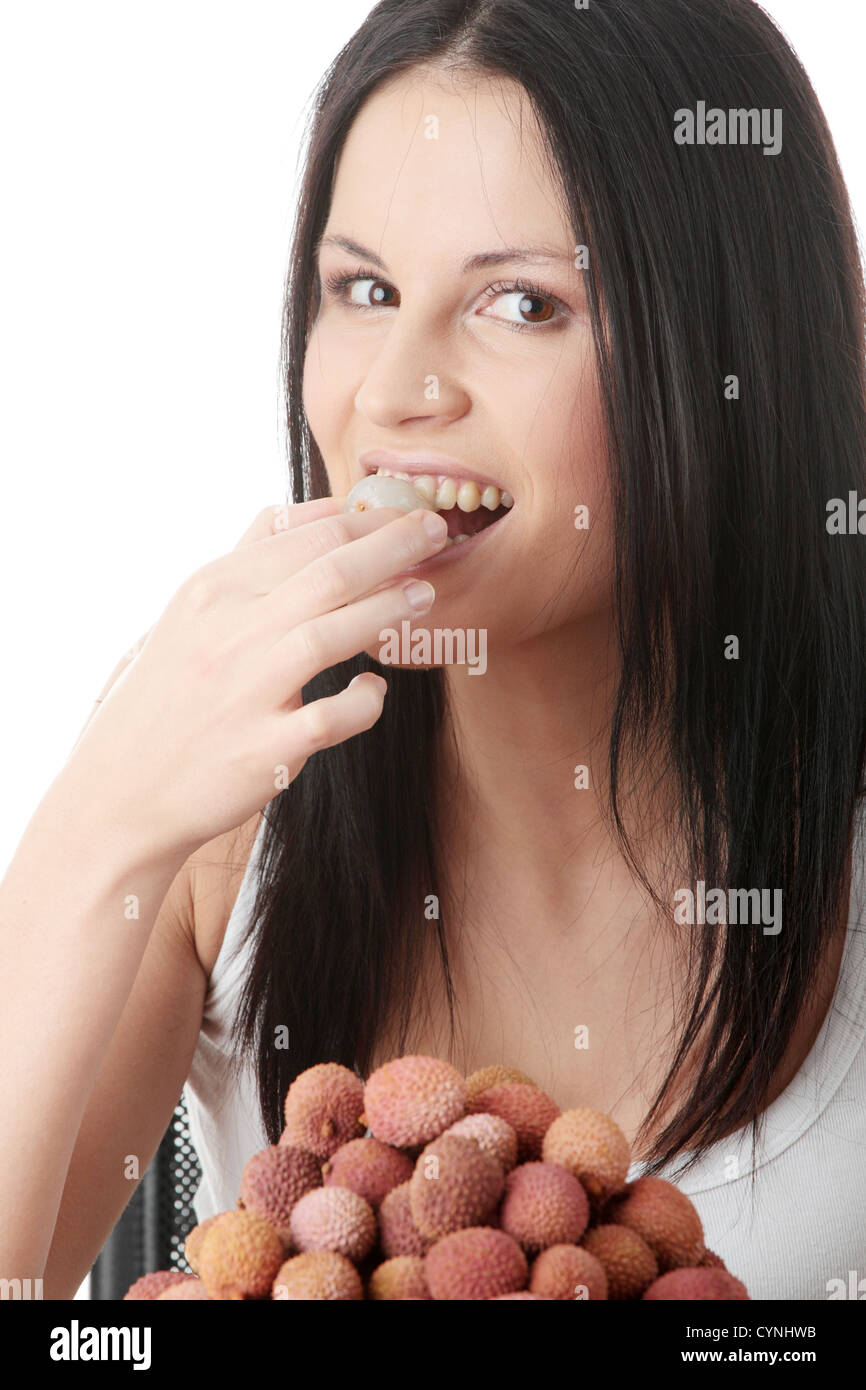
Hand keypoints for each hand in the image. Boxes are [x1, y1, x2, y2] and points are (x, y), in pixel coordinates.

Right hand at [52, 498, 447, 864]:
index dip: (367, 520)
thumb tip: (311, 507)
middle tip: (437, 531)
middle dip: (392, 545)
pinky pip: (330, 718)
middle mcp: (226, 634)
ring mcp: (243, 693)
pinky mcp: (262, 751)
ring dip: (387, 610)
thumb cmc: (167, 697)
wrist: (119, 793)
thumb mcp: (190, 612)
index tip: (407, 512)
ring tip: (426, 595)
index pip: (304, 536)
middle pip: (328, 572)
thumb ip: (251, 556)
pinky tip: (377, 690)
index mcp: (210, 591)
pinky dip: (363, 702)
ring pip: (331, 634)